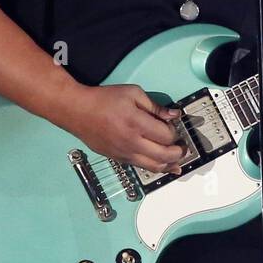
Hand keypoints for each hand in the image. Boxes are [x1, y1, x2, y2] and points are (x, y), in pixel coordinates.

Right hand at [57, 84, 184, 174]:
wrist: (78, 111)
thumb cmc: (104, 99)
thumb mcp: (132, 93)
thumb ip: (155, 106)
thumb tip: (174, 115)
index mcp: (137, 123)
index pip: (167, 136)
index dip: (175, 133)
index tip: (174, 127)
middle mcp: (132, 142)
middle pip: (165, 156)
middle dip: (179, 152)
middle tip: (183, 147)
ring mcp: (125, 154)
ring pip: (154, 167)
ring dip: (170, 165)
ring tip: (178, 160)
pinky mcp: (118, 159)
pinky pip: (142, 168)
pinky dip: (155, 168)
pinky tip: (164, 167)